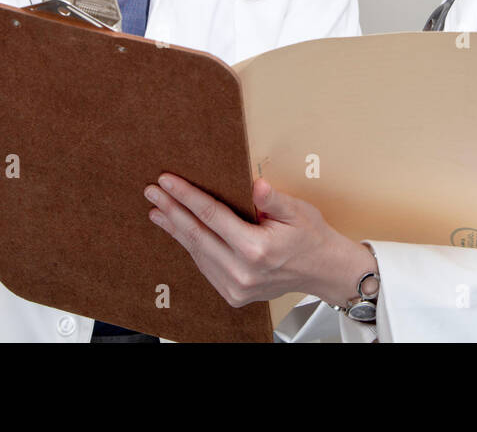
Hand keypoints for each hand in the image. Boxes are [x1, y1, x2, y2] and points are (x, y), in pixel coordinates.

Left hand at [144, 173, 376, 308]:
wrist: (323, 271)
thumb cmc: (311, 237)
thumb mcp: (298, 212)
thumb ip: (274, 200)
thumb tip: (256, 185)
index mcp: (256, 248)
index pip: (211, 216)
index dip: (186, 196)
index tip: (167, 181)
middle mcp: (242, 271)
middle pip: (196, 235)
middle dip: (171, 210)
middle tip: (152, 192)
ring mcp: (236, 287)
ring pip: (197, 253)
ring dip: (175, 230)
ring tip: (159, 211)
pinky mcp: (234, 294)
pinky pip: (205, 267)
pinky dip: (192, 248)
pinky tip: (181, 232)